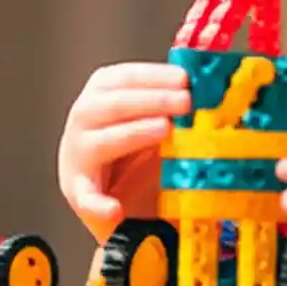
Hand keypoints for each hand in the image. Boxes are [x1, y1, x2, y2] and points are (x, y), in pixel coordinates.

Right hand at [58, 63, 190, 242]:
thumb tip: (208, 87)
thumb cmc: (140, 153)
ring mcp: (78, 158)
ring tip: (165, 129)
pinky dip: (98, 203)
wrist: (122, 199)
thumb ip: (174, 105)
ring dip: (134, 133)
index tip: (184, 78)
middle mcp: (84, 123)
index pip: (123, 78)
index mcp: (102, 97)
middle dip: (152, 100)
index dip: (154, 76)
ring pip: (100, 142)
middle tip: (186, 101)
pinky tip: (115, 209)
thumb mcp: (158, 123)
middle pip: (111, 104)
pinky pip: (86, 198)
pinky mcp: (80, 194)